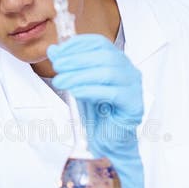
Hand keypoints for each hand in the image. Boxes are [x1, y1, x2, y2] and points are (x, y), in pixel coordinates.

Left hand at [48, 34, 144, 187]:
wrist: (108, 143)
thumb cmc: (96, 115)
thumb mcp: (78, 86)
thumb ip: (69, 68)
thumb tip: (54, 50)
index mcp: (117, 62)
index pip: (100, 43)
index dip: (78, 44)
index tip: (59, 51)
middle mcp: (129, 71)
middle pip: (104, 56)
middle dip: (76, 60)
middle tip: (57, 67)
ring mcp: (134, 87)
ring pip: (108, 72)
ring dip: (80, 75)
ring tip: (61, 81)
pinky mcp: (134, 104)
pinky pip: (112, 92)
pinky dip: (90, 89)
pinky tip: (76, 92)